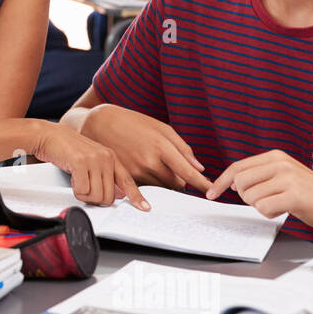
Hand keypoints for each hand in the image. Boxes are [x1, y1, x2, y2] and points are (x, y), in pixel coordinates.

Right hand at [30, 121, 146, 207]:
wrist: (49, 135)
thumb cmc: (68, 149)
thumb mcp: (92, 160)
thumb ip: (106, 175)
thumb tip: (119, 193)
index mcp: (111, 157)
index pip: (128, 181)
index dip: (136, 196)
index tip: (145, 207)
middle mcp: (106, 157)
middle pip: (110, 196)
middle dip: (96, 199)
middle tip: (85, 189)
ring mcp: (94, 159)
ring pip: (97, 196)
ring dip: (85, 196)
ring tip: (78, 182)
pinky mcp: (80, 162)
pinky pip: (83, 190)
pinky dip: (76, 190)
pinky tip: (73, 179)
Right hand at [80, 104, 211, 192]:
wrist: (100, 124)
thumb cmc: (133, 122)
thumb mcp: (161, 128)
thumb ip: (182, 148)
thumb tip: (198, 168)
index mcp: (161, 147)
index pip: (188, 173)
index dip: (202, 184)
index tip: (212, 191)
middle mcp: (149, 162)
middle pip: (176, 184)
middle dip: (181, 179)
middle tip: (175, 167)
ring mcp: (137, 172)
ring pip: (162, 187)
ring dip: (166, 181)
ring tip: (156, 163)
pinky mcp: (126, 178)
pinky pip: (148, 188)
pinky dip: (152, 182)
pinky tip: (146, 168)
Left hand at [205, 150, 312, 233]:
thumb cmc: (308, 193)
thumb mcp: (283, 175)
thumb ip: (259, 175)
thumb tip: (231, 182)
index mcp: (275, 156)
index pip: (237, 167)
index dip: (221, 182)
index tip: (211, 193)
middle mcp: (280, 163)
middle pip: (240, 182)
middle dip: (245, 197)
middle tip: (263, 201)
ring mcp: (288, 178)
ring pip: (251, 197)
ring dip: (260, 206)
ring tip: (279, 204)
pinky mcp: (294, 195)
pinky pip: (263, 207)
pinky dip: (269, 213)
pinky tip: (283, 210)